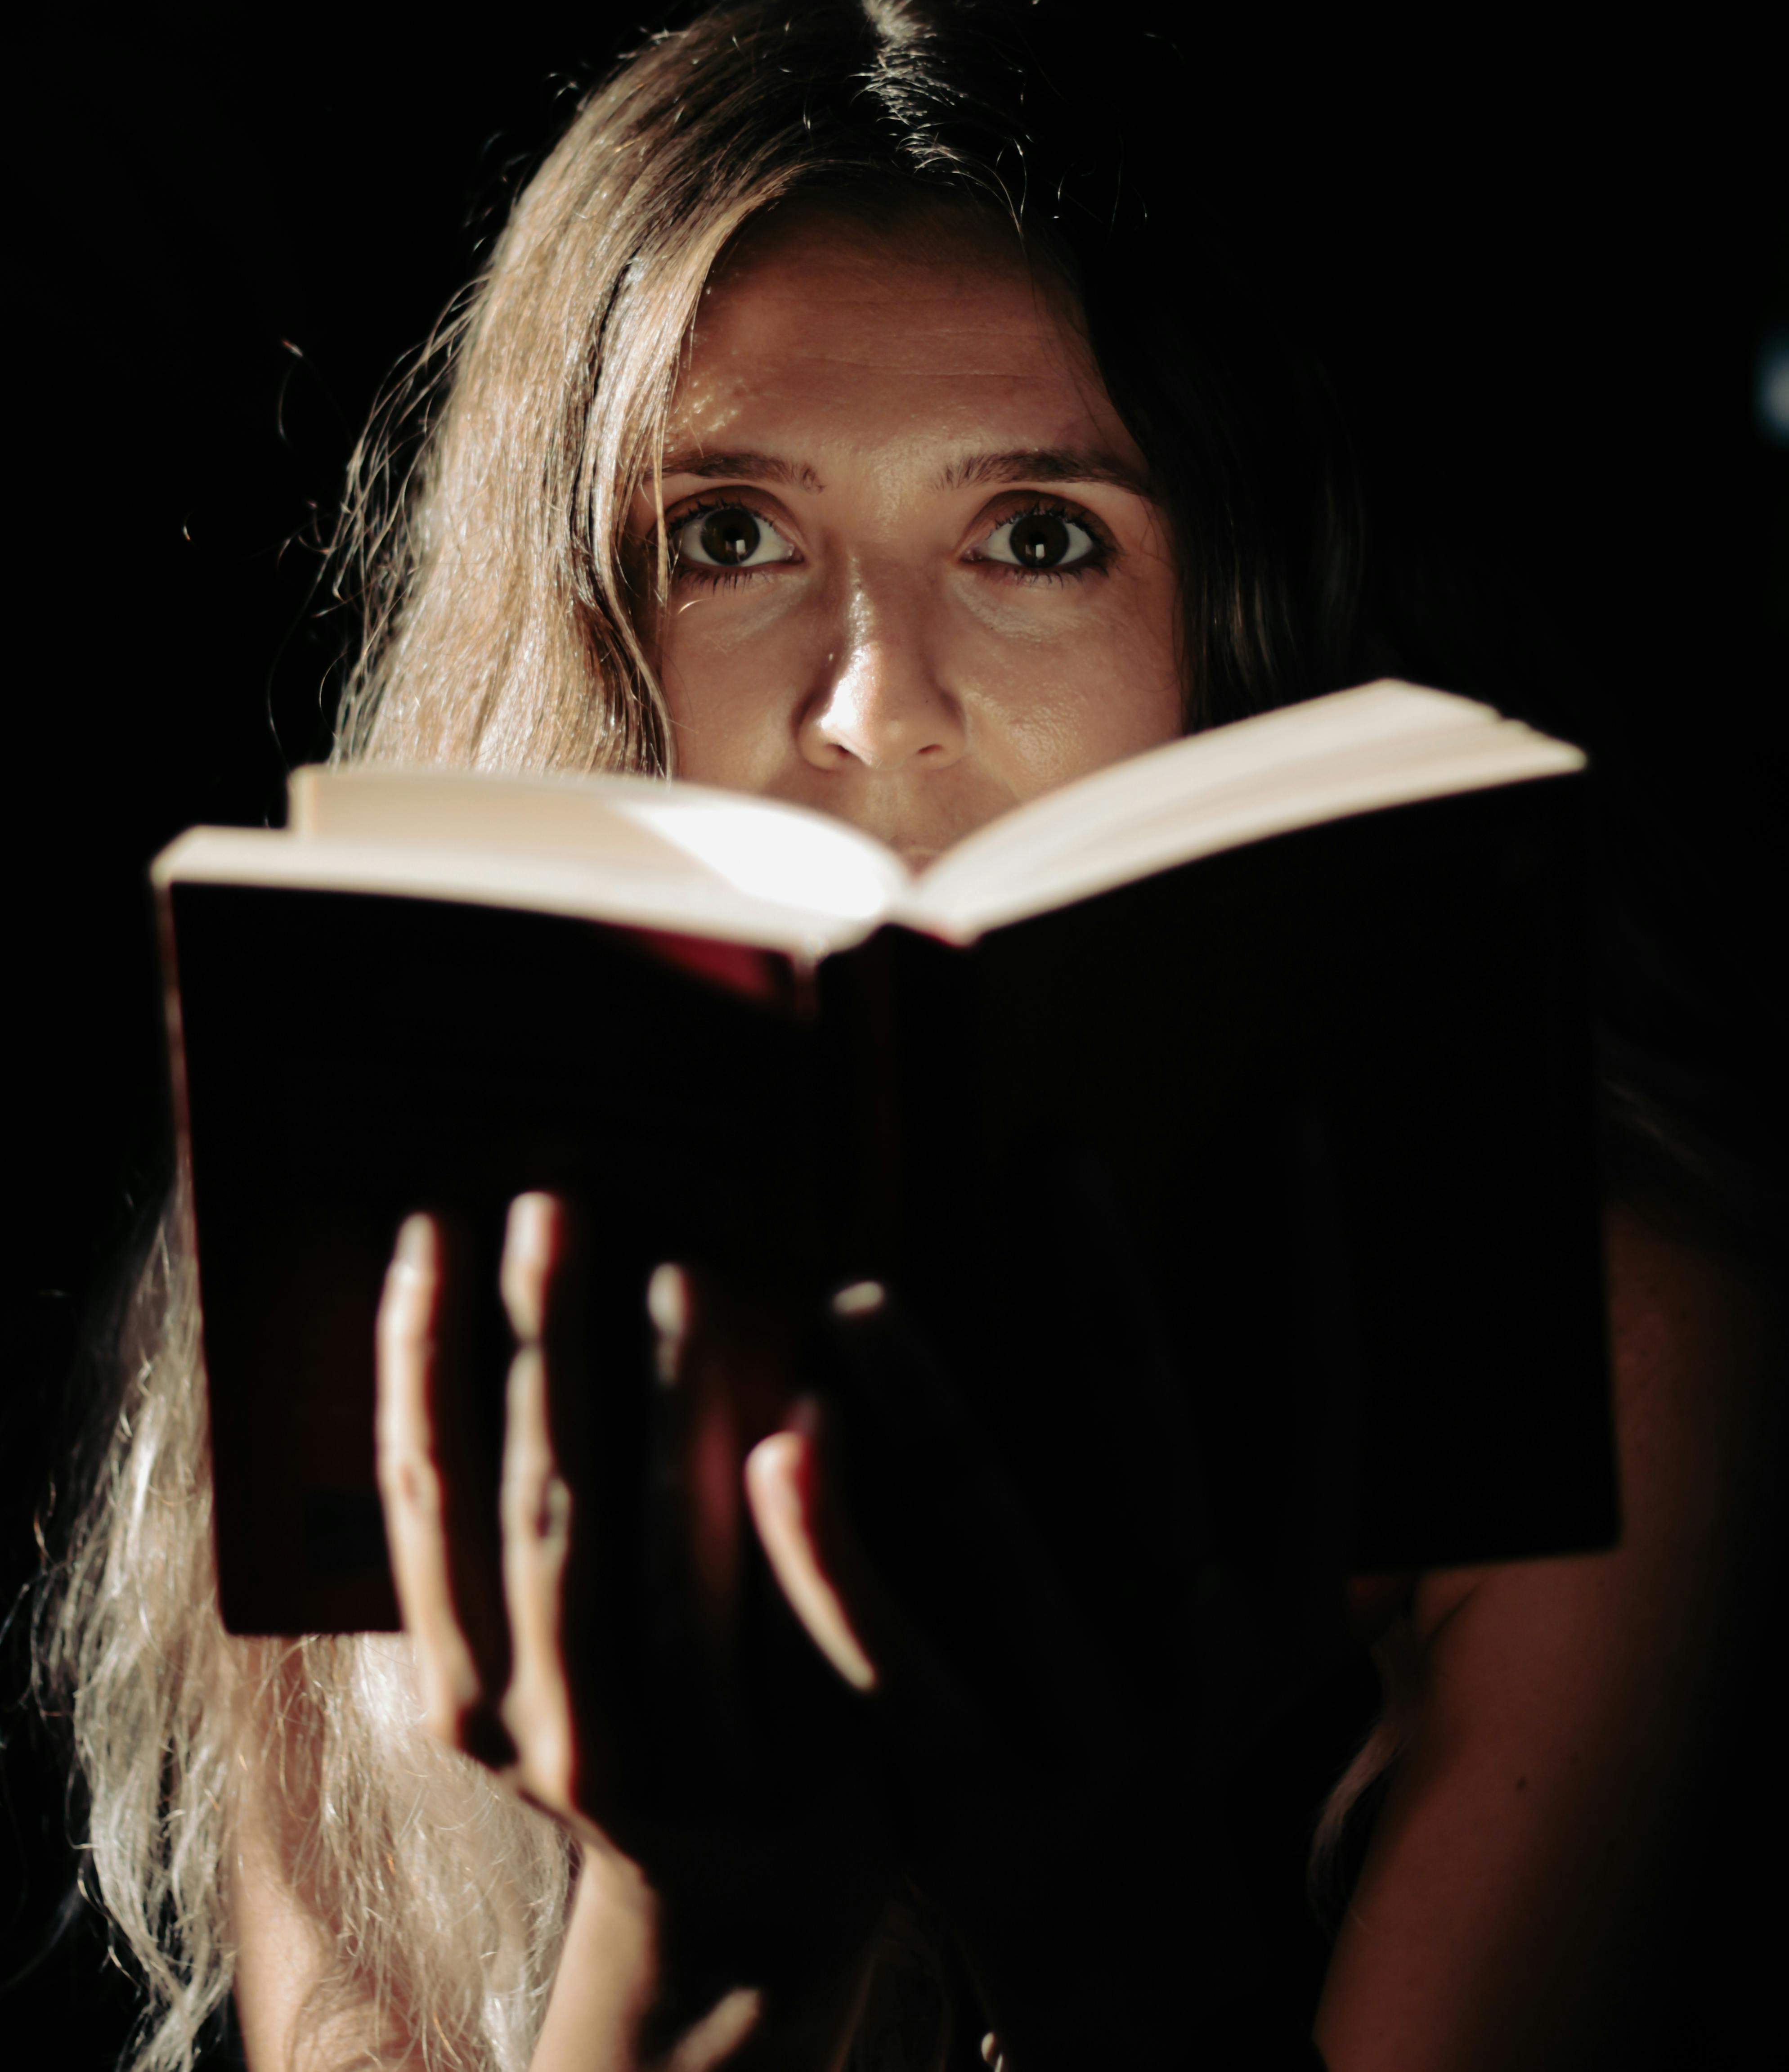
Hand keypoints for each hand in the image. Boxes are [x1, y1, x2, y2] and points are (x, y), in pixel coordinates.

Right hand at [374, 1194, 895, 2036]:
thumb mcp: (537, 1655)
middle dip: (540, 1349)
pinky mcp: (814, 1770)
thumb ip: (513, 1526)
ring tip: (688, 1269)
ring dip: (675, 1413)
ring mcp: (691, 1761)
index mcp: (472, 1692)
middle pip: (543, 1515)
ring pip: (670, 1573)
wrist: (745, 1907)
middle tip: (552, 1203)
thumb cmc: (634, 1723)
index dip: (418, 1362)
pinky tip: (823, 1405)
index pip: (424, 1501)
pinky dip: (808, 1517)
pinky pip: (806, 1629)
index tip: (432, 1225)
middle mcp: (560, 1734)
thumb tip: (502, 1305)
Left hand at [740, 1155, 1354, 2070]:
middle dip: (1098, 1290)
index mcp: (1285, 1596)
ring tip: (858, 1282)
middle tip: (1042, 1151)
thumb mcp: (1247, 1624)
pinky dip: (825, 1551)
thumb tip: (1139, 1257)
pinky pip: (878, 1651)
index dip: (1310, 1255)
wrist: (1140, 1972)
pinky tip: (767, 1449)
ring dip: (929, 1401)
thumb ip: (1206, 1470)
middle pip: (1150, 1440)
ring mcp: (1072, 1720)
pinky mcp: (954, 1784)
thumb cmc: (1185, 1733)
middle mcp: (1191, 1651)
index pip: (1320, 1397)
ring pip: (996, 1537)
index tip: (1289, 1107)